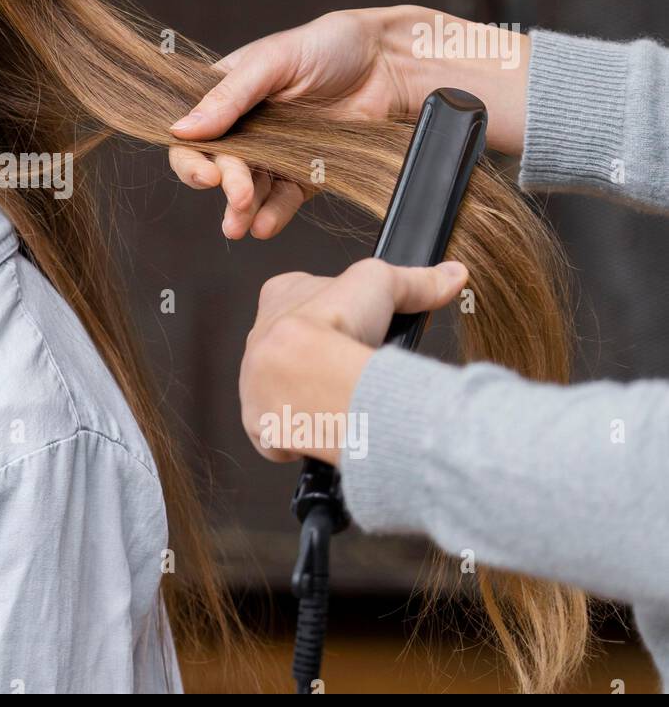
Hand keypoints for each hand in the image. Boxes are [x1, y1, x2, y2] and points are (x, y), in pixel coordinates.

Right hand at [167, 6, 529, 238]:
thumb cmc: (330, 45)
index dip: (192, 159)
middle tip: (237, 199)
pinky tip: (265, 226)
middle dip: (226, 187)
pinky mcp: (304, 173)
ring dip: (241, 210)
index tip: (207, 176)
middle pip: (220, 169)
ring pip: (247, 190)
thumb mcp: (273, 61)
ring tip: (242, 226)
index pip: (193, 135)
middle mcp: (246, 127)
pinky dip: (272, 215)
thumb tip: (181, 130)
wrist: (391, 64)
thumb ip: (228, 97)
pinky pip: (281, 200)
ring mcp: (274, 152)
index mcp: (226, 95)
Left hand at [238, 257, 468, 466]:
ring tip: (338, 399)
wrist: (311, 375)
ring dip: (305, 393)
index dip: (331, 307)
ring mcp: (253, 380)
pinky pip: (272, 427)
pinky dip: (294, 431)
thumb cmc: (336, 325)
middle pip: (290, 344)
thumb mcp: (384, 284)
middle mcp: (258, 337)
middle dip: (316, 355)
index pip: (300, 293)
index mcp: (279, 295)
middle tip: (348, 365)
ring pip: (279, 385)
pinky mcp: (257, 418)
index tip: (354, 320)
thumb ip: (416, 280)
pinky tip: (321, 427)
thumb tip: (451, 275)